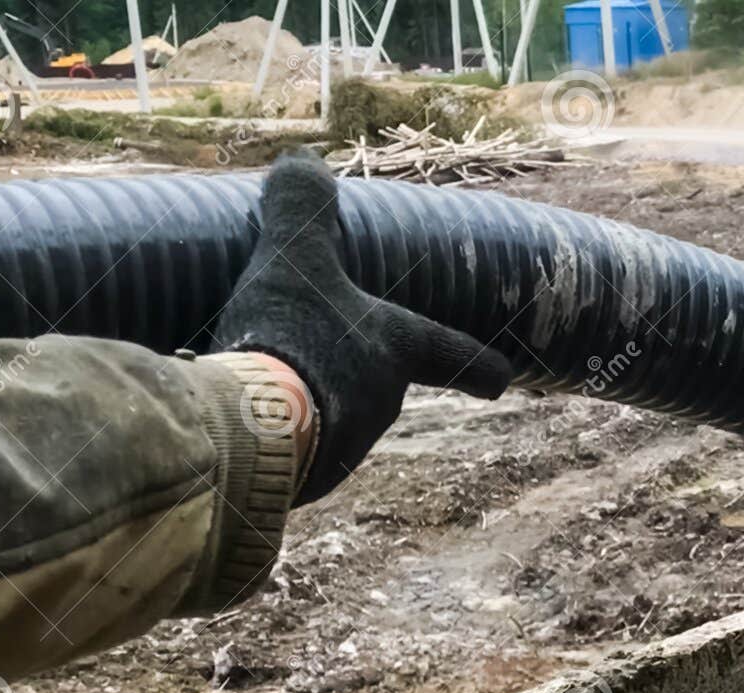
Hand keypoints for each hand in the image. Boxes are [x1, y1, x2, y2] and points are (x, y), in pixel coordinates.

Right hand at [215, 152, 511, 503]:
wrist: (250, 427)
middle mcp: (382, 404)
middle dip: (349, 371)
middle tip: (308, 352)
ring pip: (334, 419)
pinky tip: (240, 418)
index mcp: (398, 351)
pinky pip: (296, 451)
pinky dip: (276, 433)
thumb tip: (302, 161)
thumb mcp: (294, 255)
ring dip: (308, 404)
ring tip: (260, 383)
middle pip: (376, 383)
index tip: (502, 380)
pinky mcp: (304, 480)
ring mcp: (346, 448)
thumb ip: (302, 206)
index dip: (480, 364)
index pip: (456, 356)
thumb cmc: (290, 334)